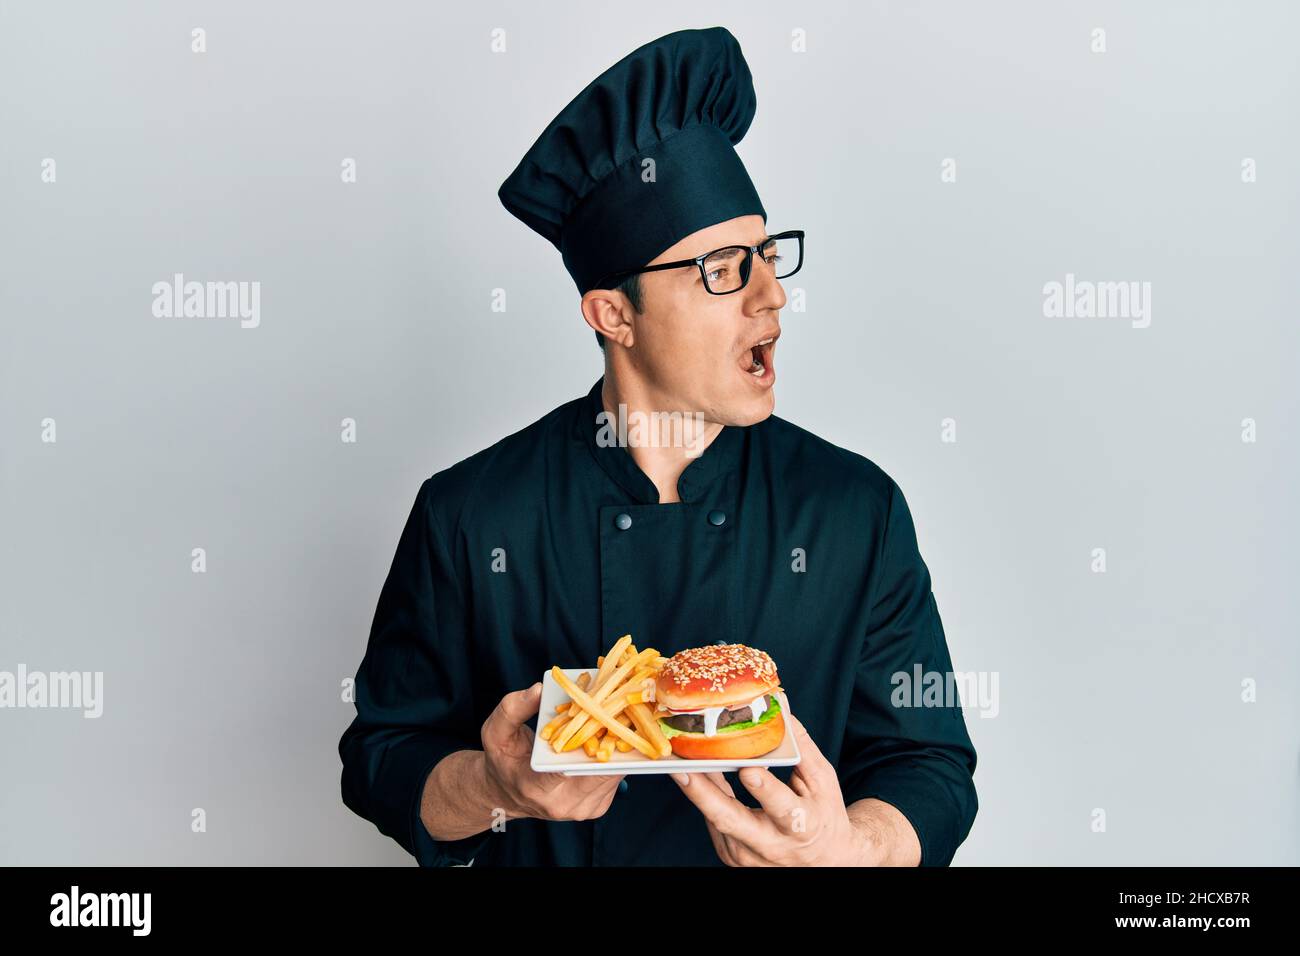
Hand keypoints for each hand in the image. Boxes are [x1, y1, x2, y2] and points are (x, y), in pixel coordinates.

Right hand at [480, 682, 625, 822]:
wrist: (509, 793)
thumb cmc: (503, 760)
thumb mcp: (496, 732)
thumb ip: (513, 709)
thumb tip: (539, 689)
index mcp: (536, 788)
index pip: (566, 768)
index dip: (589, 742)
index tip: (603, 714)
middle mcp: (564, 804)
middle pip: (601, 769)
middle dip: (613, 735)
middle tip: (621, 703)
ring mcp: (584, 808)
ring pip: (615, 771)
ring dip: (621, 742)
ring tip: (622, 712)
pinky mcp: (599, 804)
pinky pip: (617, 775)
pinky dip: (619, 753)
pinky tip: (616, 731)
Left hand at [670, 712, 873, 865]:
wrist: (825, 860)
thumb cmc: (823, 815)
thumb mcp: (823, 781)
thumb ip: (801, 747)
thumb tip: (781, 707)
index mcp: (802, 825)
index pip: (782, 809)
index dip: (765, 789)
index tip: (748, 768)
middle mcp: (772, 845)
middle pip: (732, 821)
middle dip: (703, 794)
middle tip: (681, 770)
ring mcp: (748, 856)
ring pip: (715, 820)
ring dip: (696, 790)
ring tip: (677, 762)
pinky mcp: (732, 857)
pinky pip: (712, 821)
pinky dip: (703, 796)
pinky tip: (692, 773)